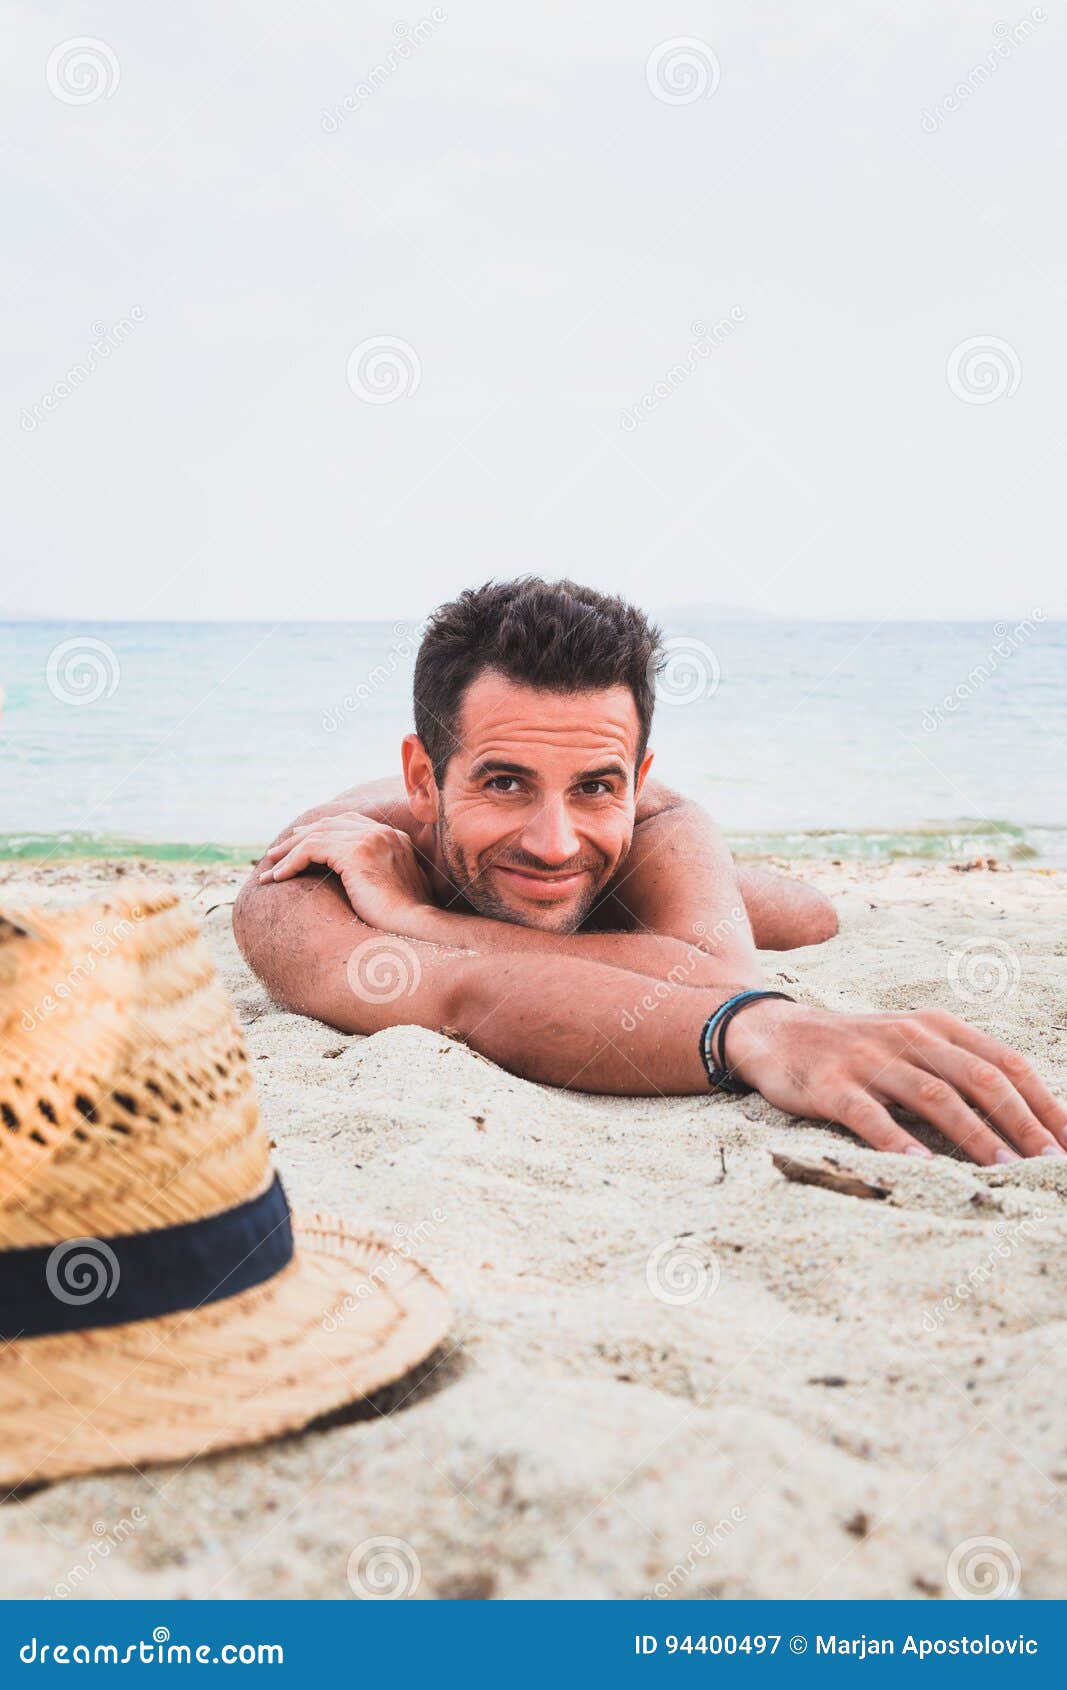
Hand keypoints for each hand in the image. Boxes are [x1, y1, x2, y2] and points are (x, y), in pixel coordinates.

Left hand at [260, 813, 430, 932]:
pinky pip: (311, 850)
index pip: (350, 822)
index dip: (321, 830)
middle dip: (300, 837)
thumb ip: (379, 875)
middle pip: (330, 823)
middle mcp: (384, 833)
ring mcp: (371, 839)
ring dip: (289, 853)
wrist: (415, 928)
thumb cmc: (405, 921)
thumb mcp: (394, 891)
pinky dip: (291, 863)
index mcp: (395, 838)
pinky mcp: (356, 853)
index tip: (300, 842)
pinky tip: (279, 878)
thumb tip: (358, 882)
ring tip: (270, 870)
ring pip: (316, 835)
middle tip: (277, 852)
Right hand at [727, 999, 1066, 1165]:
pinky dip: (901, 1143)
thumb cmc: (856, 1050)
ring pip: (935, 1097)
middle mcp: (909, 1037)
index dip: (1045, 1103)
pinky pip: (872, 1117)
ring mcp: (870, 1060)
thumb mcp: (911, 1045)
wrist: (774, 1033)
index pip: (1006, 1063)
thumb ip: (958, 1070)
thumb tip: (1023, 1121)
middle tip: (1052, 1165)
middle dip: (1024, 1125)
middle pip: (980, 1079)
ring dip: (976, 1136)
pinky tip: (924, 1169)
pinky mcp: (831, 1085)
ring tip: (1008, 1171)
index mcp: (937, 1027)